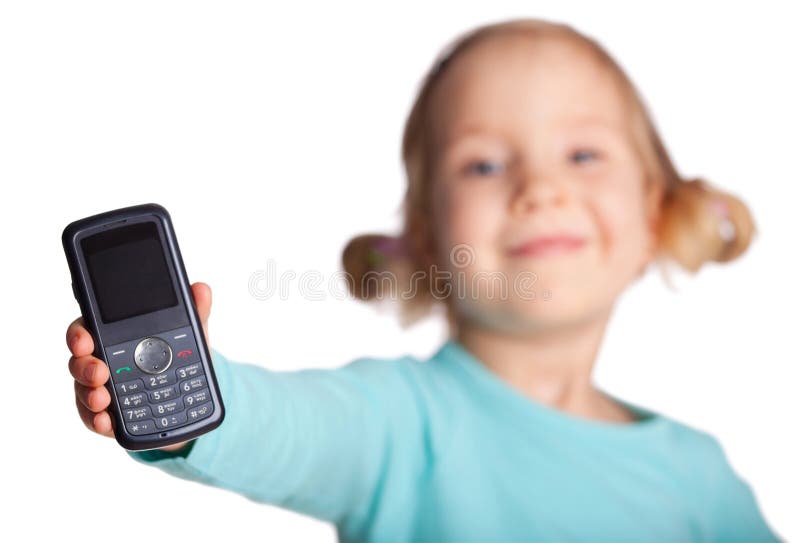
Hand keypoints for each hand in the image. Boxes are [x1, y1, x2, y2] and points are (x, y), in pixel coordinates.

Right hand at [67, 282, 212, 451]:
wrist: (186, 398)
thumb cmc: (177, 358)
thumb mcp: (190, 335)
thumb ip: (195, 312)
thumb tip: (202, 289)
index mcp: (113, 335)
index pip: (87, 329)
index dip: (80, 334)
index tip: (85, 340)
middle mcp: (100, 360)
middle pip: (80, 360)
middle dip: (84, 366)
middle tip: (100, 373)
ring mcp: (100, 388)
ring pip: (84, 389)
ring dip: (90, 394)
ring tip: (103, 400)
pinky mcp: (104, 414)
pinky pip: (94, 417)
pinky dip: (98, 420)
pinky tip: (107, 421)